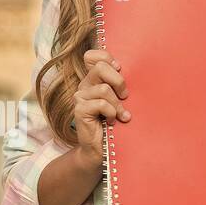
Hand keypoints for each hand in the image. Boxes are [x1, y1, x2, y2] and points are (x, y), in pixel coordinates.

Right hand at [73, 48, 130, 167]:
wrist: (102, 148)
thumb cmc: (114, 122)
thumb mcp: (119, 99)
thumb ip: (118, 84)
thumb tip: (126, 70)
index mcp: (93, 80)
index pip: (92, 56)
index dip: (106, 57)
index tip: (119, 70)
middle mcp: (84, 85)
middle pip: (100, 67)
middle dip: (118, 81)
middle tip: (125, 96)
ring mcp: (80, 97)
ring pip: (103, 89)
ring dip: (117, 104)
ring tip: (120, 115)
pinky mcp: (80, 110)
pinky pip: (100, 104)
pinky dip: (111, 113)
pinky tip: (112, 122)